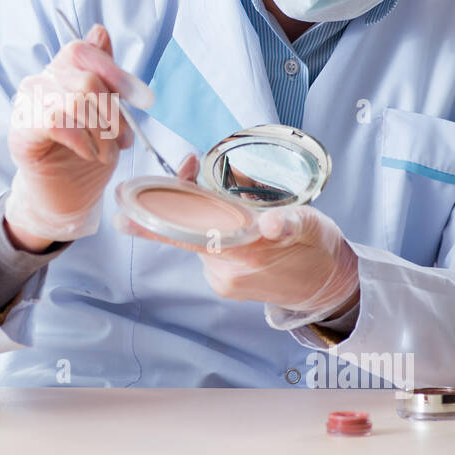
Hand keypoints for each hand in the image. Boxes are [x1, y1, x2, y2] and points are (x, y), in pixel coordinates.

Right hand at [3, 23, 148, 248]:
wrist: (63, 199)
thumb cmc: (84, 157)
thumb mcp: (105, 114)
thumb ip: (104, 77)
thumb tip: (99, 31)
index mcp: (59, 75)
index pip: (82, 51)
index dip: (113, 70)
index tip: (139, 98)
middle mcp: (39, 84)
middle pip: (86, 78)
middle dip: (115, 113)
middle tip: (124, 140)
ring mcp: (26, 107)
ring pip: (75, 100)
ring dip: (101, 132)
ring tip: (107, 153)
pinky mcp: (21, 133)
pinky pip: (57, 122)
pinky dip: (82, 140)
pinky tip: (88, 154)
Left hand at [115, 156, 359, 318]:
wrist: (331, 286)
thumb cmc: (320, 249)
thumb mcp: (312, 226)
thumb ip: (289, 222)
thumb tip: (273, 224)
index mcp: (244, 255)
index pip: (187, 237)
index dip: (153, 225)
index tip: (123, 216)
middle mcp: (226, 272)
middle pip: (190, 230)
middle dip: (185, 201)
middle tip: (188, 168)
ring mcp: (224, 281)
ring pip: (199, 238)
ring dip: (205, 217)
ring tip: (235, 203)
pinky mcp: (225, 284)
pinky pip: (209, 249)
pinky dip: (215, 232)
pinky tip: (235, 225)